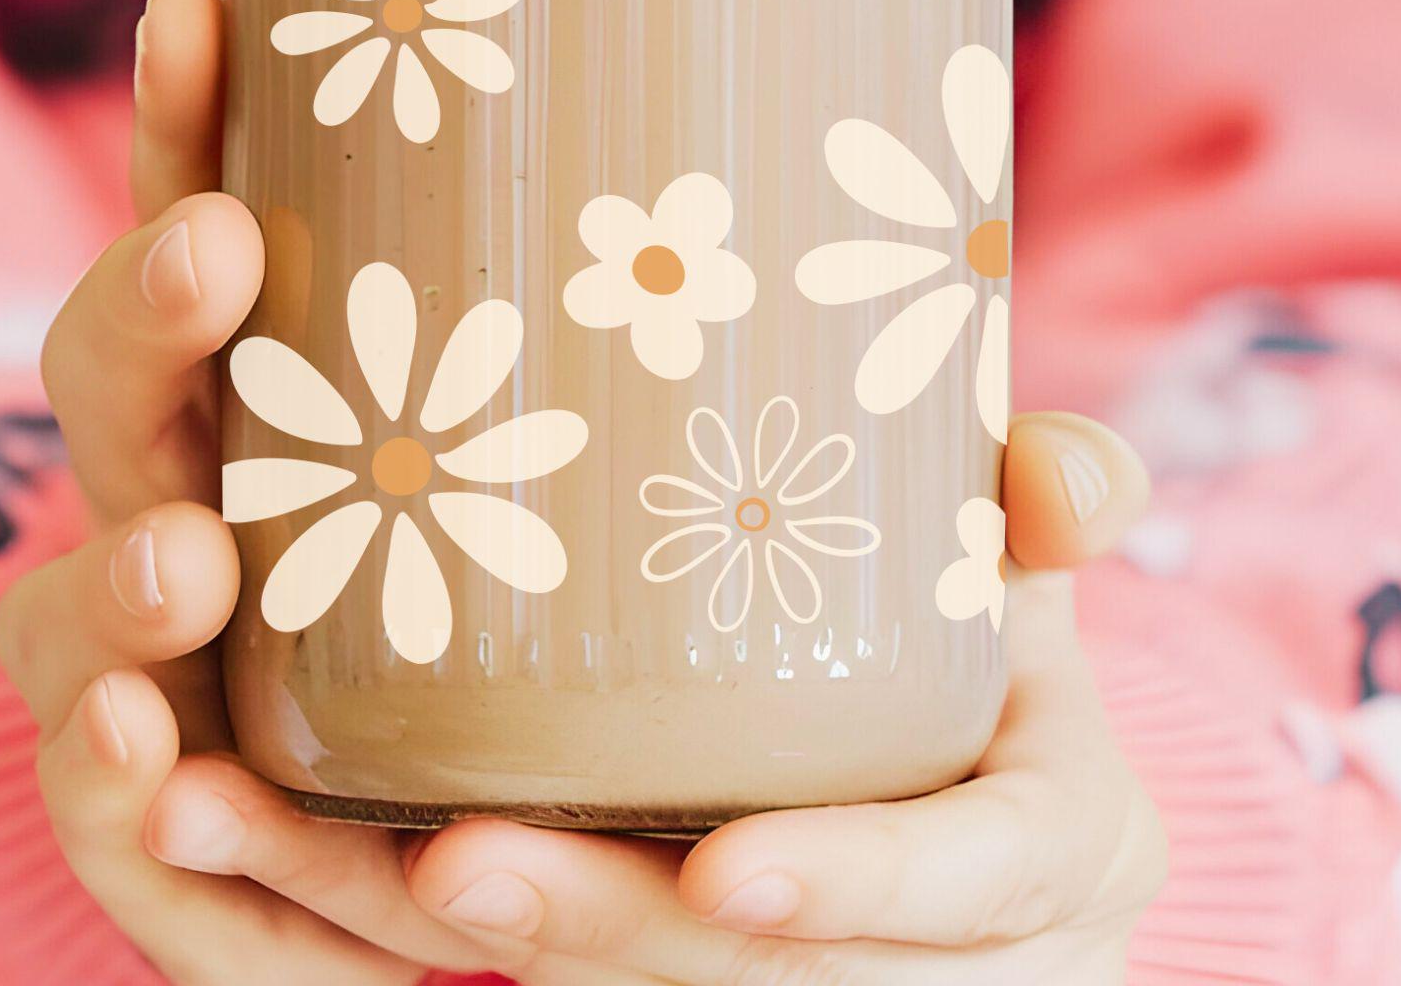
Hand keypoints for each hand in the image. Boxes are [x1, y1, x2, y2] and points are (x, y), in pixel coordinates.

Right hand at [0, 0, 1163, 984]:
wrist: (661, 869)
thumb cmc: (719, 643)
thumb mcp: (819, 559)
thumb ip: (938, 519)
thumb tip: (1085, 480)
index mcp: (344, 370)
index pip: (232, 217)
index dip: (194, 113)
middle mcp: (239, 491)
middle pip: (124, 378)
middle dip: (144, 306)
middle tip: (226, 253)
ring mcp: (207, 648)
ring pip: (85, 590)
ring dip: (109, 569)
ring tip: (193, 558)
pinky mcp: (216, 810)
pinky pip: (117, 804)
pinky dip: (116, 790)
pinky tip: (159, 779)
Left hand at [397, 505, 1166, 982]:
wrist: (984, 806)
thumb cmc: (995, 672)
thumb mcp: (1028, 591)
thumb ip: (1037, 513)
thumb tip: (1061, 465)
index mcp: (1054, 858)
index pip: (971, 886)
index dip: (852, 887)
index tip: (722, 874)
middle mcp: (962, 971)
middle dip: (610, 938)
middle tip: (452, 864)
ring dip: (510, 954)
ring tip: (360, 868)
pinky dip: (488, 951)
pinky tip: (339, 882)